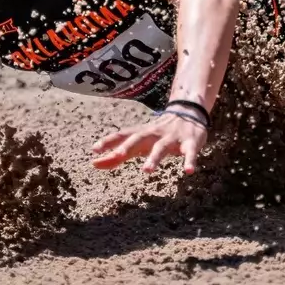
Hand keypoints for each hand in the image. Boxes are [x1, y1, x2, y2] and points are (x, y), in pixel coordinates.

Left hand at [91, 108, 206, 174]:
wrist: (189, 113)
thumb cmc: (158, 133)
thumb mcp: (139, 142)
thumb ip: (119, 153)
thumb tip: (94, 163)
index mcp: (141, 133)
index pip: (122, 135)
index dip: (109, 142)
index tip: (94, 150)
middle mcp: (154, 134)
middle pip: (139, 139)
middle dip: (128, 147)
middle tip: (117, 155)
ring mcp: (172, 138)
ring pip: (161, 147)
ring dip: (154, 158)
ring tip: (146, 170)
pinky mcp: (190, 142)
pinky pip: (190, 152)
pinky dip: (189, 160)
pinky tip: (188, 170)